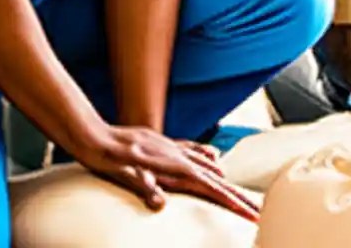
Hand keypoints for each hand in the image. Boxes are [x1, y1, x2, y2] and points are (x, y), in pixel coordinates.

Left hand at [71, 123, 258, 220]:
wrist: (94, 136)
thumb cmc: (107, 157)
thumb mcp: (124, 174)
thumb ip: (144, 187)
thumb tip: (160, 204)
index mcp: (174, 165)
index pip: (212, 188)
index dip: (232, 202)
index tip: (251, 214)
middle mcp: (177, 155)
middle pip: (216, 179)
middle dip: (237, 196)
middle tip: (256, 211)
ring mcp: (171, 148)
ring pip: (208, 165)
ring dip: (225, 180)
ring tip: (240, 194)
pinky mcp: (162, 144)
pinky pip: (193, 152)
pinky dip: (207, 159)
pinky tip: (214, 160)